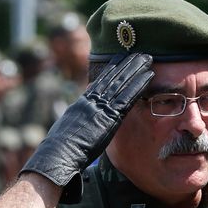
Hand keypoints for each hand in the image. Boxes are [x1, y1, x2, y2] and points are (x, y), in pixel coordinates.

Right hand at [20, 52, 154, 186]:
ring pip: (122, 84)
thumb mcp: (66, 130)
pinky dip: (139, 86)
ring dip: (136, 70)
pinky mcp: (111, 117)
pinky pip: (128, 98)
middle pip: (112, 79)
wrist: (59, 153)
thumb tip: (75, 120)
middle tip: (138, 54)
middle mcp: (92, 101)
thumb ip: (76, 122)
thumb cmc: (59, 149)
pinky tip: (148, 76)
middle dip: (126, 65)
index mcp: (82, 105)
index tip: (119, 60)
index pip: (99, 84)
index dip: (110, 71)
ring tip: (147, 59)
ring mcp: (101, 108)